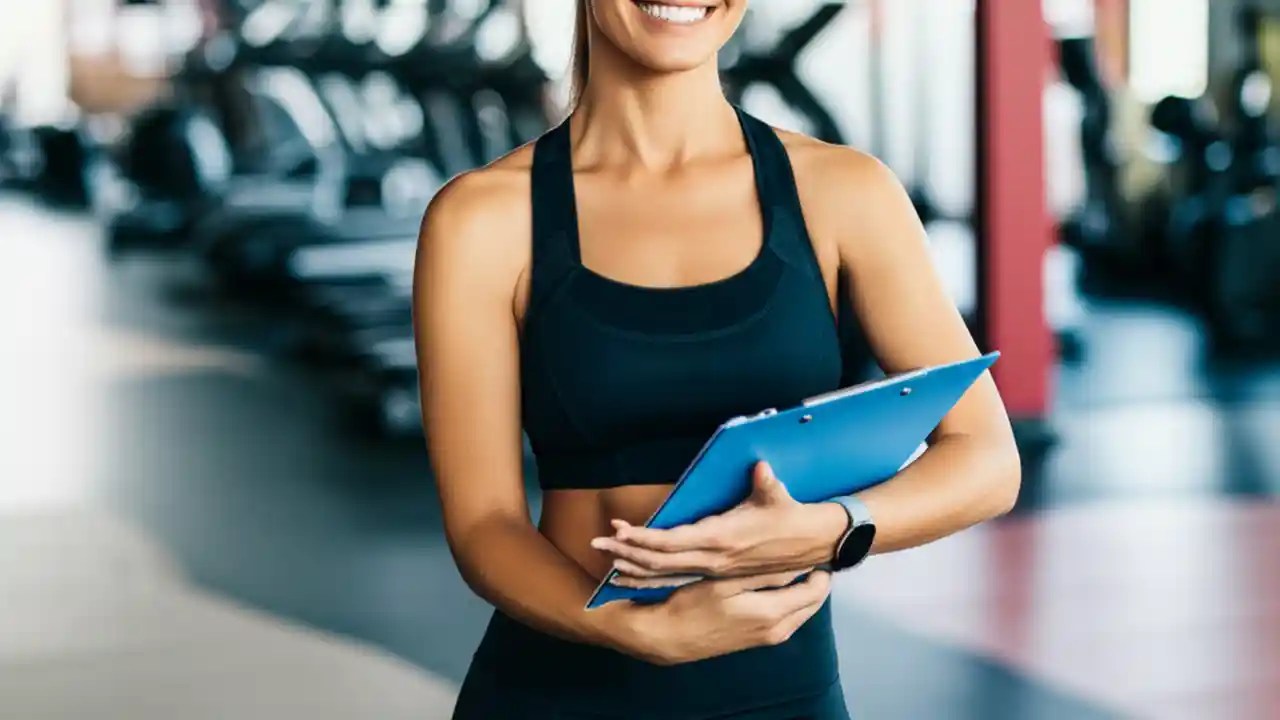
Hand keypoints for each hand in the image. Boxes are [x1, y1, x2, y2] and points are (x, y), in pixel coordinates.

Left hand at [591, 462, 848, 584]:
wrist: (814, 545)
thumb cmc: (793, 517)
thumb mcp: (779, 498)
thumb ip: (766, 484)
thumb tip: (760, 467)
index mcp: (722, 539)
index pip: (674, 541)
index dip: (645, 537)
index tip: (620, 531)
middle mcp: (713, 558)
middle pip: (660, 560)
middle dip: (626, 553)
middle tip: (597, 546)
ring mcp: (713, 569)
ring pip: (666, 574)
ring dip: (635, 568)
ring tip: (607, 565)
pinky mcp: (716, 572)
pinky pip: (677, 579)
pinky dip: (653, 578)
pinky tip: (635, 578)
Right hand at [615, 569, 831, 665]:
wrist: (670, 638)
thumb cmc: (692, 606)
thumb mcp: (725, 582)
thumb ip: (762, 574)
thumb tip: (794, 563)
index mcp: (772, 614)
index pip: (814, 591)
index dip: (821, 569)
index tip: (818, 549)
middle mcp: (777, 630)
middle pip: (814, 603)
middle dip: (817, 580)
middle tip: (813, 554)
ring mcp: (769, 638)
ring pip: (802, 612)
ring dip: (805, 591)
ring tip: (800, 565)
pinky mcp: (760, 640)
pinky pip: (789, 618)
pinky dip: (793, 601)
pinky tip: (782, 585)